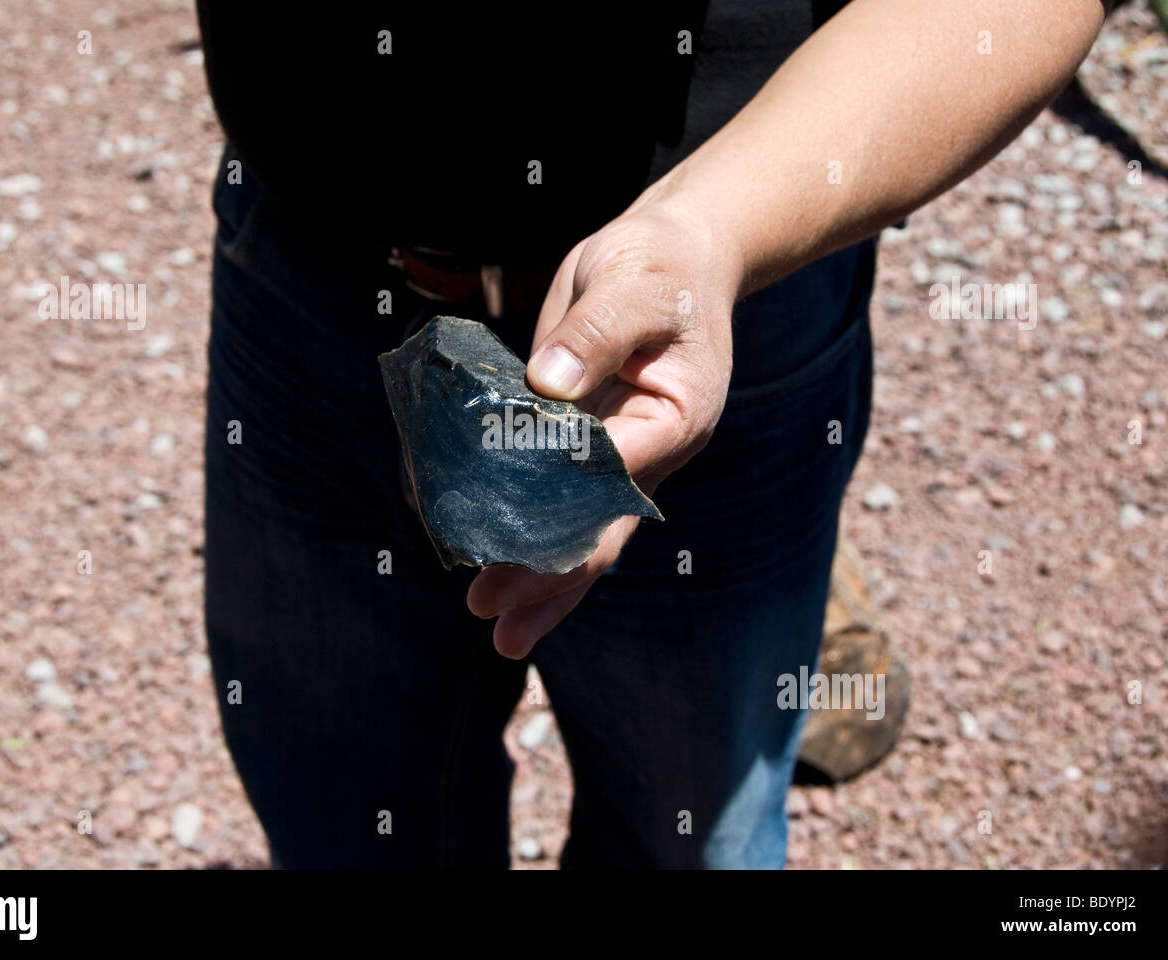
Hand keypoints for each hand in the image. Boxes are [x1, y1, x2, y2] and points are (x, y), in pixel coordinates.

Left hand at [466, 194, 738, 657]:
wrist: (675, 255)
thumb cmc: (662, 266)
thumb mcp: (633, 285)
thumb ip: (594, 333)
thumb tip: (547, 382)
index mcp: (675, 417)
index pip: (612, 473)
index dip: (560, 509)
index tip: (512, 543)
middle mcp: (649, 450)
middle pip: (599, 527)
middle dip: (548, 576)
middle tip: (492, 616)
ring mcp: (618, 453)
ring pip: (583, 532)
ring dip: (543, 581)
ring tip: (502, 636)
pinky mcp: (586, 442)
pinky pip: (561, 502)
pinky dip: (533, 537)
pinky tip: (502, 573)